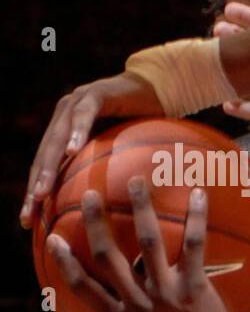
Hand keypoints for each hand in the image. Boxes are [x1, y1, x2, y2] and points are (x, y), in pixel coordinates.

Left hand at [23, 73, 162, 228]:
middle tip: (29, 213)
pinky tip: (74, 150)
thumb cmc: (146, 124)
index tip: (29, 223)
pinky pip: (85, 115)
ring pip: (57, 139)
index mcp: (65, 132)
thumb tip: (108, 208)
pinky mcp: (94, 93)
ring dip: (49, 167)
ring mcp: (76, 102)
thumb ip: (109, 171)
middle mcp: (64, 117)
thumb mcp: (123, 153)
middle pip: (44, 157)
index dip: (36, 193)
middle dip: (35, 187)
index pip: (45, 167)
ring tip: (41, 193)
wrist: (159, 88)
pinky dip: (79, 132)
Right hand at [45, 177, 241, 311]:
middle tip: (88, 196)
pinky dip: (196, 218)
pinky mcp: (195, 287)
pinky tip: (199, 195)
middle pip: (107, 255)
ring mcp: (166, 292)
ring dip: (140, 208)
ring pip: (147, 241)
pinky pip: (194, 245)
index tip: (53, 241)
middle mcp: (139, 302)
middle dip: (94, 223)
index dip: (65, 263)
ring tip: (137, 181)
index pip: (83, 287)